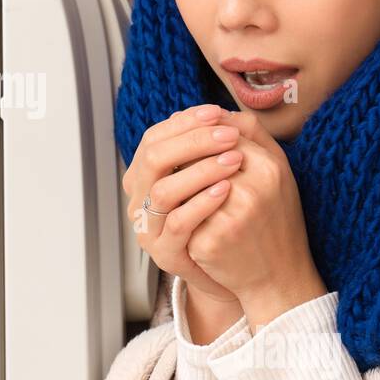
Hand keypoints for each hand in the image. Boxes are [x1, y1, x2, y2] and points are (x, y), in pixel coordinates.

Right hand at [122, 102, 245, 305]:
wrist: (239, 268)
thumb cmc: (228, 215)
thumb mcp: (218, 175)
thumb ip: (214, 146)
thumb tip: (221, 112)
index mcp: (146, 176)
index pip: (154, 138)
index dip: (183, 122)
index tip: (216, 112)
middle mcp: (140, 199)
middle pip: (153, 159)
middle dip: (192, 141)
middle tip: (228, 134)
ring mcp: (149, 228)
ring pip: (163, 191)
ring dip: (200, 170)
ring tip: (234, 159)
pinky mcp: (166, 254)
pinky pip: (179, 223)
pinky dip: (202, 203)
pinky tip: (226, 189)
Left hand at [184, 109, 326, 331]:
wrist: (281, 276)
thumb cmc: (275, 219)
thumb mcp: (276, 172)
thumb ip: (250, 135)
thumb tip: (210, 111)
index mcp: (268, 166)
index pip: (218, 133)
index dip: (196, 136)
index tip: (186, 142)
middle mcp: (252, 189)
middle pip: (195, 156)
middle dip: (179, 157)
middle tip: (170, 162)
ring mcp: (230, 217)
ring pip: (182, 185)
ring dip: (173, 184)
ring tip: (170, 186)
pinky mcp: (211, 242)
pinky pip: (180, 216)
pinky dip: (177, 213)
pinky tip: (178, 216)